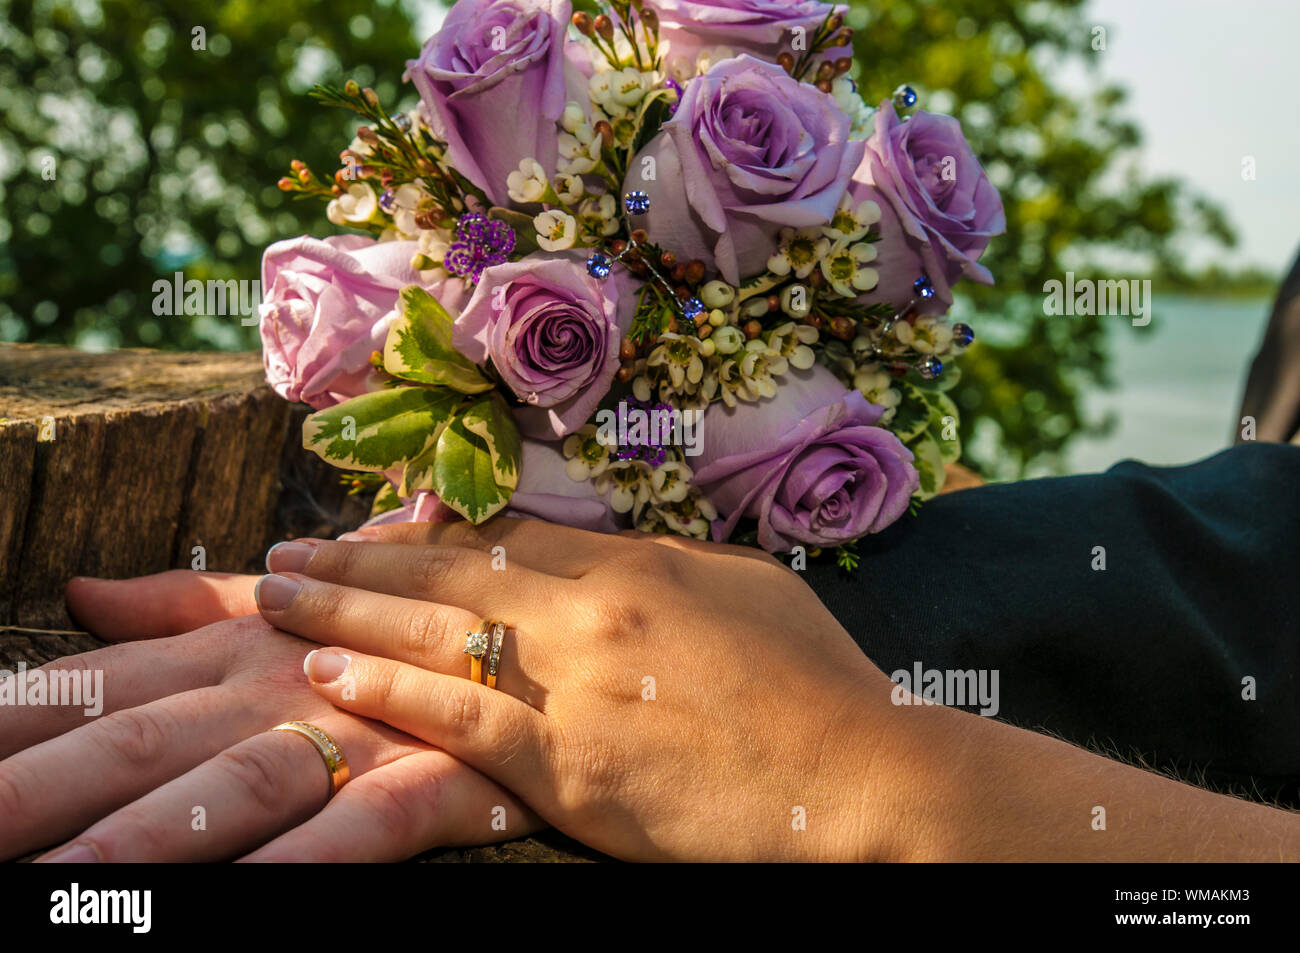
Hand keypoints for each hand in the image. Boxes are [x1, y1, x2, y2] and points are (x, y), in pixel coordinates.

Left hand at [0, 570, 537, 861]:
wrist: (562, 641)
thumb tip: (80, 587)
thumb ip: (190, 607)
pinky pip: (368, 827)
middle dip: (34, 787)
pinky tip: (256, 890)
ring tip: (67, 877)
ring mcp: (361, 729)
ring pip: (236, 786)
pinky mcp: (438, 778)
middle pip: (137, 740)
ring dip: (149, 836)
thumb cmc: (417, 623)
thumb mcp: (298, 608)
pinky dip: (310, 858)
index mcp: (239, 640)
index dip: (9, 720)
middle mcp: (280, 682)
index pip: (97, 681)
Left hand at [254, 520, 900, 860]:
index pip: (507, 532)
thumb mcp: (745, 592)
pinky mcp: (566, 765)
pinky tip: (327, 676)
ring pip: (430, 631)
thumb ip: (662, 566)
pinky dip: (384, 691)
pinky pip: (454, 716)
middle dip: (359, 557)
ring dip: (342, 612)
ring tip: (277, 596)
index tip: (380, 528)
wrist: (856, 778)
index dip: (431, 528)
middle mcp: (590, 609)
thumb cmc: (816, 684)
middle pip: (447, 568)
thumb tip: (603, 552)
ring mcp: (571, 684)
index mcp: (636, 562)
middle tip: (288, 549)